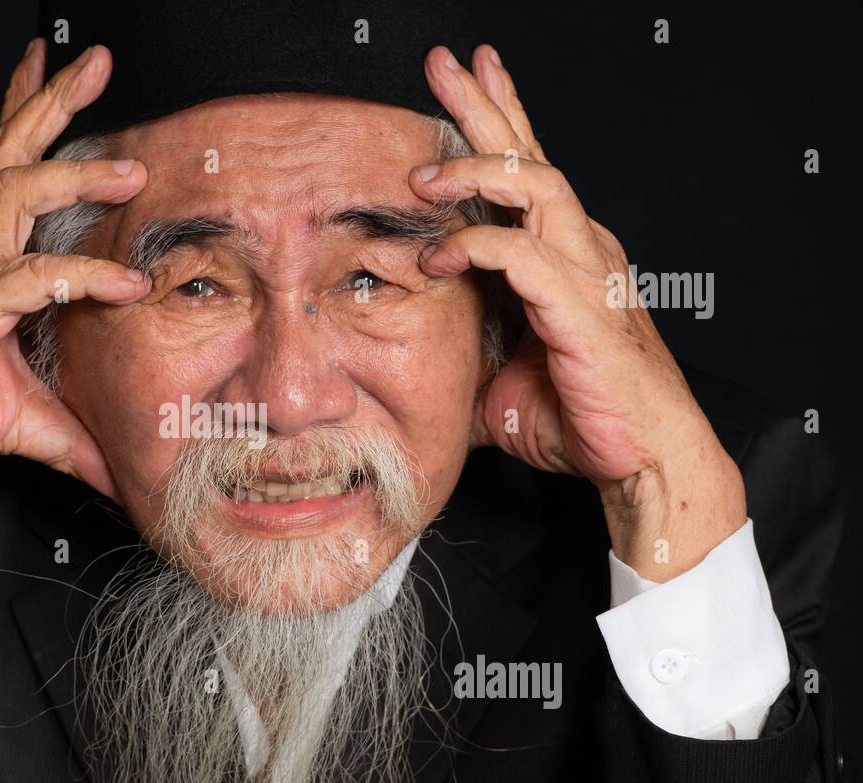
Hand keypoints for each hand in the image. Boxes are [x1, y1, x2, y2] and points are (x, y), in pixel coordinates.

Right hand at [0, 40, 150, 500]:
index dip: (26, 112)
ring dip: (76, 173)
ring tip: (130, 170)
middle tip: (96, 60)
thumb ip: (70, 431)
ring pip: (15, 193)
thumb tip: (114, 466)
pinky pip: (27, 278)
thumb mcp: (17, 414)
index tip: (54, 74)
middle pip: (8, 154)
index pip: (2, 166)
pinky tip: (125, 284)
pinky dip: (81, 276)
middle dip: (51, 100)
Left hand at [408, 45, 744, 580]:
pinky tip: (440, 254)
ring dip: (475, 170)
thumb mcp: (497, 373)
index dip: (499, 120)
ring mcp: (585, 272)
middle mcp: (579, 248)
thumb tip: (406, 348)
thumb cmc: (578, 416)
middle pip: (531, 157)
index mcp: (563, 255)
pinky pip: (523, 255)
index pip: (527, 172)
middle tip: (443, 61)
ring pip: (534, 188)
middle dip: (485, 106)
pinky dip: (477, 245)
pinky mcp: (581, 307)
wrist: (637, 460)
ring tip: (422, 173)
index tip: (465, 79)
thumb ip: (461, 345)